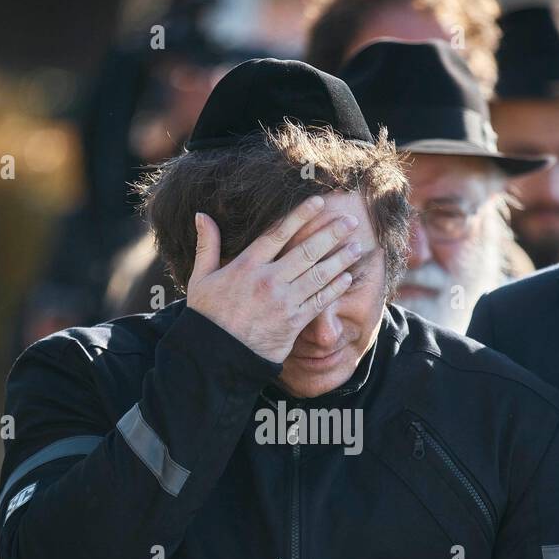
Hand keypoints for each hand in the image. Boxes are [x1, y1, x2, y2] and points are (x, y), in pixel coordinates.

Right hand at [186, 195, 362, 362]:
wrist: (216, 357)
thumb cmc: (207, 316)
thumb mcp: (201, 278)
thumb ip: (207, 245)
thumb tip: (202, 215)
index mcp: (246, 266)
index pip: (278, 234)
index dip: (300, 215)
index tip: (319, 202)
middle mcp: (268, 280)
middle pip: (306, 251)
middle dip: (331, 234)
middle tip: (350, 221)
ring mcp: (283, 302)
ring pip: (318, 275)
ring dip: (340, 259)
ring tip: (357, 246)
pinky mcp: (293, 322)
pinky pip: (319, 301)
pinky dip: (335, 288)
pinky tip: (347, 277)